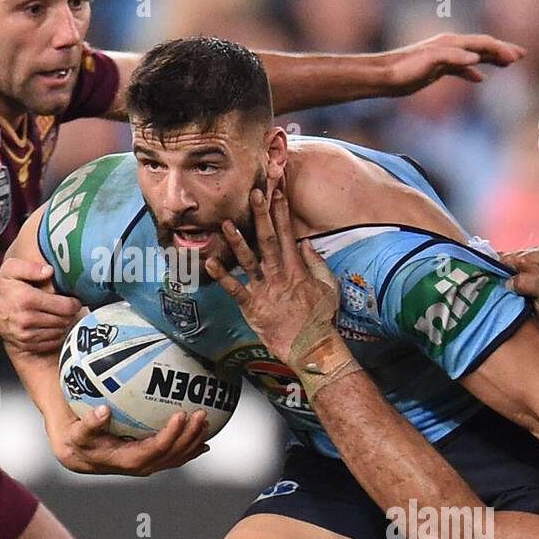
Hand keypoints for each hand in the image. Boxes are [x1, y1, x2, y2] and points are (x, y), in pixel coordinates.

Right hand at [0, 257, 82, 353]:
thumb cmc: (2, 287)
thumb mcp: (11, 269)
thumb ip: (31, 268)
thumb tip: (50, 271)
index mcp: (27, 299)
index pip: (64, 306)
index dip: (75, 303)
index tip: (76, 299)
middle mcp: (27, 319)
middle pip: (64, 320)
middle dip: (70, 313)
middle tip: (69, 306)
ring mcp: (26, 334)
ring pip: (59, 331)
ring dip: (64, 323)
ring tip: (61, 314)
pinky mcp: (25, 344)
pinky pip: (51, 342)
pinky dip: (56, 334)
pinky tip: (53, 324)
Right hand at [53, 406, 210, 475]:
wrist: (81, 454)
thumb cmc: (80, 440)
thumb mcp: (78, 432)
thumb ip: (90, 423)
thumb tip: (103, 411)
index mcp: (128, 460)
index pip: (155, 448)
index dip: (170, 434)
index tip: (180, 414)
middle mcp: (143, 466)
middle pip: (173, 453)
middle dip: (190, 436)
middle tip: (201, 414)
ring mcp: (150, 464)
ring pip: (178, 456)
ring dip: (194, 440)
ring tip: (206, 421)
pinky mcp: (152, 460)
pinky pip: (176, 455)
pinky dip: (191, 448)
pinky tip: (204, 440)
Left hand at [203, 180, 336, 364]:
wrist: (312, 346)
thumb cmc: (321, 318)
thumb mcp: (328, 285)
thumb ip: (316, 262)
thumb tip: (305, 242)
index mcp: (297, 268)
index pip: (288, 234)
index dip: (281, 212)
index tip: (276, 193)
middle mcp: (279, 274)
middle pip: (268, 239)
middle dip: (261, 215)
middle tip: (253, 194)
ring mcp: (265, 289)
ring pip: (249, 260)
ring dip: (237, 241)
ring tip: (227, 223)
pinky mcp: (253, 307)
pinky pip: (235, 289)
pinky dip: (222, 276)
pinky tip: (210, 263)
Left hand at [380, 33, 525, 95]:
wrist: (384, 76)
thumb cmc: (404, 69)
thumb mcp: (429, 63)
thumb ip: (453, 58)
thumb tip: (476, 58)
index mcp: (451, 44)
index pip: (483, 43)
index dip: (501, 49)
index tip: (517, 58)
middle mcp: (450, 47)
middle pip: (482, 46)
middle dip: (502, 50)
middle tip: (522, 56)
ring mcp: (444, 57)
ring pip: (474, 55)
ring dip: (491, 58)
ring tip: (508, 63)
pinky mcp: (436, 69)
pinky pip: (461, 68)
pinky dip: (473, 72)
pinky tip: (480, 79)